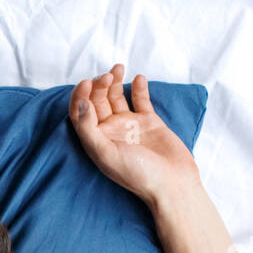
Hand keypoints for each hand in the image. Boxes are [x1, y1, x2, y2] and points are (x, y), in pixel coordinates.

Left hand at [69, 64, 200, 206]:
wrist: (172, 183)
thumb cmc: (137, 174)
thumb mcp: (106, 154)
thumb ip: (89, 129)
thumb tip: (81, 104)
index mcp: (95, 141)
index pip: (80, 113)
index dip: (80, 95)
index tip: (87, 82)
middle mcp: (110, 132)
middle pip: (97, 101)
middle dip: (99, 85)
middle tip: (108, 75)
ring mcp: (129, 125)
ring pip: (116, 97)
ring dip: (115, 81)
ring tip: (119, 69)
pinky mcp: (149, 121)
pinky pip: (140, 100)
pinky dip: (138, 88)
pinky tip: (139, 78)